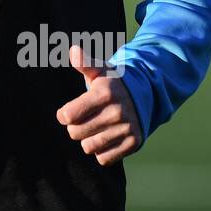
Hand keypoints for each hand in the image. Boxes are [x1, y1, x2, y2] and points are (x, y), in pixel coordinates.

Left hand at [56, 44, 143, 165]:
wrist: (145, 95)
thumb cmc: (113, 83)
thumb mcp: (100, 71)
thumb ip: (84, 63)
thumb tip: (73, 51)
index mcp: (104, 93)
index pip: (68, 115)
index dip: (64, 115)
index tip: (68, 112)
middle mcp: (116, 112)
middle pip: (75, 133)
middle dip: (75, 128)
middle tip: (85, 120)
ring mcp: (126, 128)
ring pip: (89, 147)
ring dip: (88, 140)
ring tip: (96, 128)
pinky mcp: (134, 143)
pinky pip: (104, 158)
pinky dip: (102, 152)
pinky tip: (107, 138)